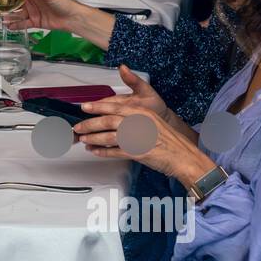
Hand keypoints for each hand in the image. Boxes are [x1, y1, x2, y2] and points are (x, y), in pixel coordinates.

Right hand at [3, 0, 78, 31]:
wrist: (72, 18)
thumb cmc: (63, 3)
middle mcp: (30, 1)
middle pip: (12, 0)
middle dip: (1, 2)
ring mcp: (32, 11)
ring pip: (15, 12)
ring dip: (6, 14)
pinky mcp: (35, 22)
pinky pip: (22, 23)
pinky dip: (15, 25)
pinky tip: (7, 26)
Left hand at [72, 66, 209, 181]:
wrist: (182, 155)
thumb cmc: (167, 139)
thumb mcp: (151, 120)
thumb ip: (132, 117)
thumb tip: (113, 117)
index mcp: (141, 111)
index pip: (114, 106)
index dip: (97, 107)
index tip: (84, 107)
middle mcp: (138, 122)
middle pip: (107, 121)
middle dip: (89, 124)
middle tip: (78, 127)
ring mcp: (137, 137)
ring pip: (108, 136)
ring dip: (93, 138)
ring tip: (84, 140)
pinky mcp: (137, 152)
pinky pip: (114, 151)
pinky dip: (103, 152)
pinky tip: (95, 151)